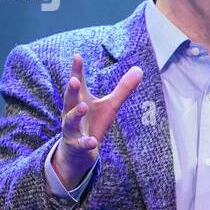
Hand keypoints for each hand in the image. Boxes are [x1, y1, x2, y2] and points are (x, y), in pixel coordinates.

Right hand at [51, 53, 142, 186]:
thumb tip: (139, 69)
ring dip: (76, 114)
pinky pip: (80, 145)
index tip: (77, 56)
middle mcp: (72, 113)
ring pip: (70, 122)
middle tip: (74, 80)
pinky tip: (93, 142)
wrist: (77, 153)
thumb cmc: (93, 123)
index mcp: (80, 100)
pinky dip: (86, 143)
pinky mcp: (76, 146)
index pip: (78, 84)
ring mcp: (72, 131)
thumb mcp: (110, 105)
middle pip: (69, 100)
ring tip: (83, 107)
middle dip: (71, 90)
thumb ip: (123, 89)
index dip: (77, 70)